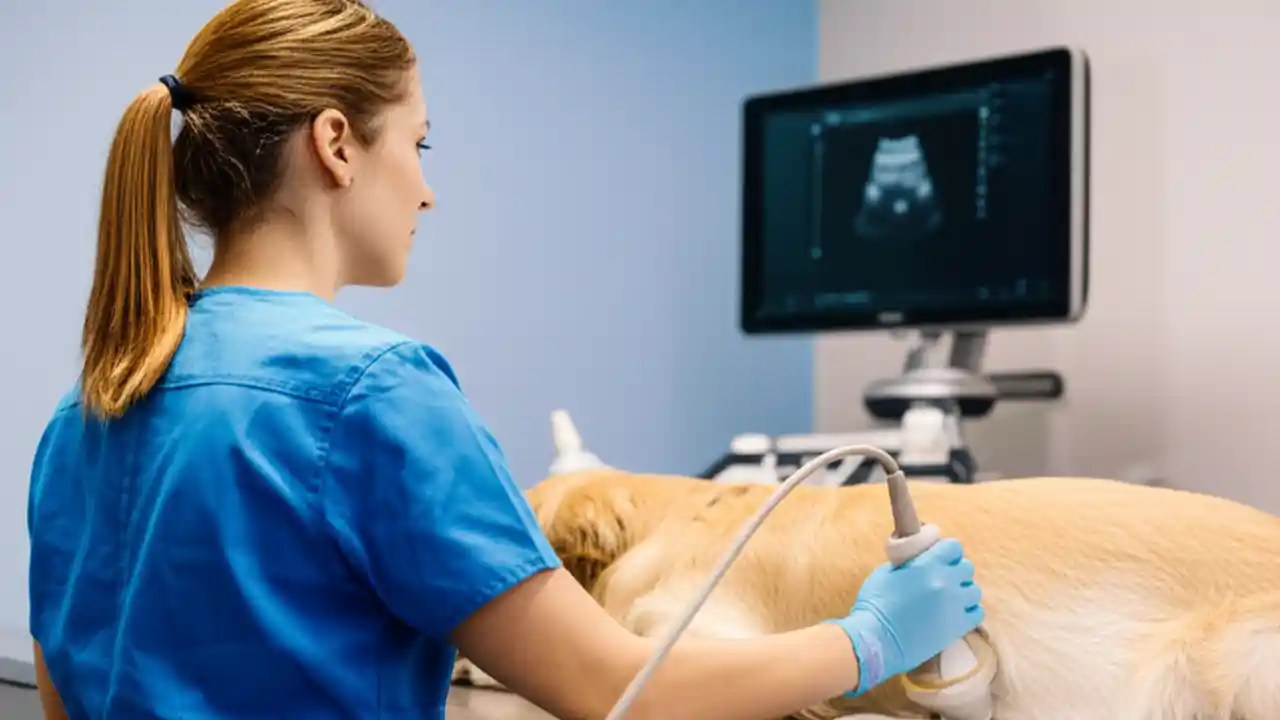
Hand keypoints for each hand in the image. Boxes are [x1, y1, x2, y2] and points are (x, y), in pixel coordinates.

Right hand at [830, 537, 983, 695]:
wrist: (877, 639)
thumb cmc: (875, 604)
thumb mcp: (886, 573)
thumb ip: (908, 563)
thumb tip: (918, 561)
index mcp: (928, 565)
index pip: (954, 547)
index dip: (947, 551)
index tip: (940, 557)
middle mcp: (946, 582)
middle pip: (966, 568)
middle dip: (955, 571)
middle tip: (942, 579)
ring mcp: (955, 605)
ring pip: (975, 590)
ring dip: (963, 591)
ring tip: (950, 598)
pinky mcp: (958, 627)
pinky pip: (977, 612)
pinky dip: (969, 610)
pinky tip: (955, 613)